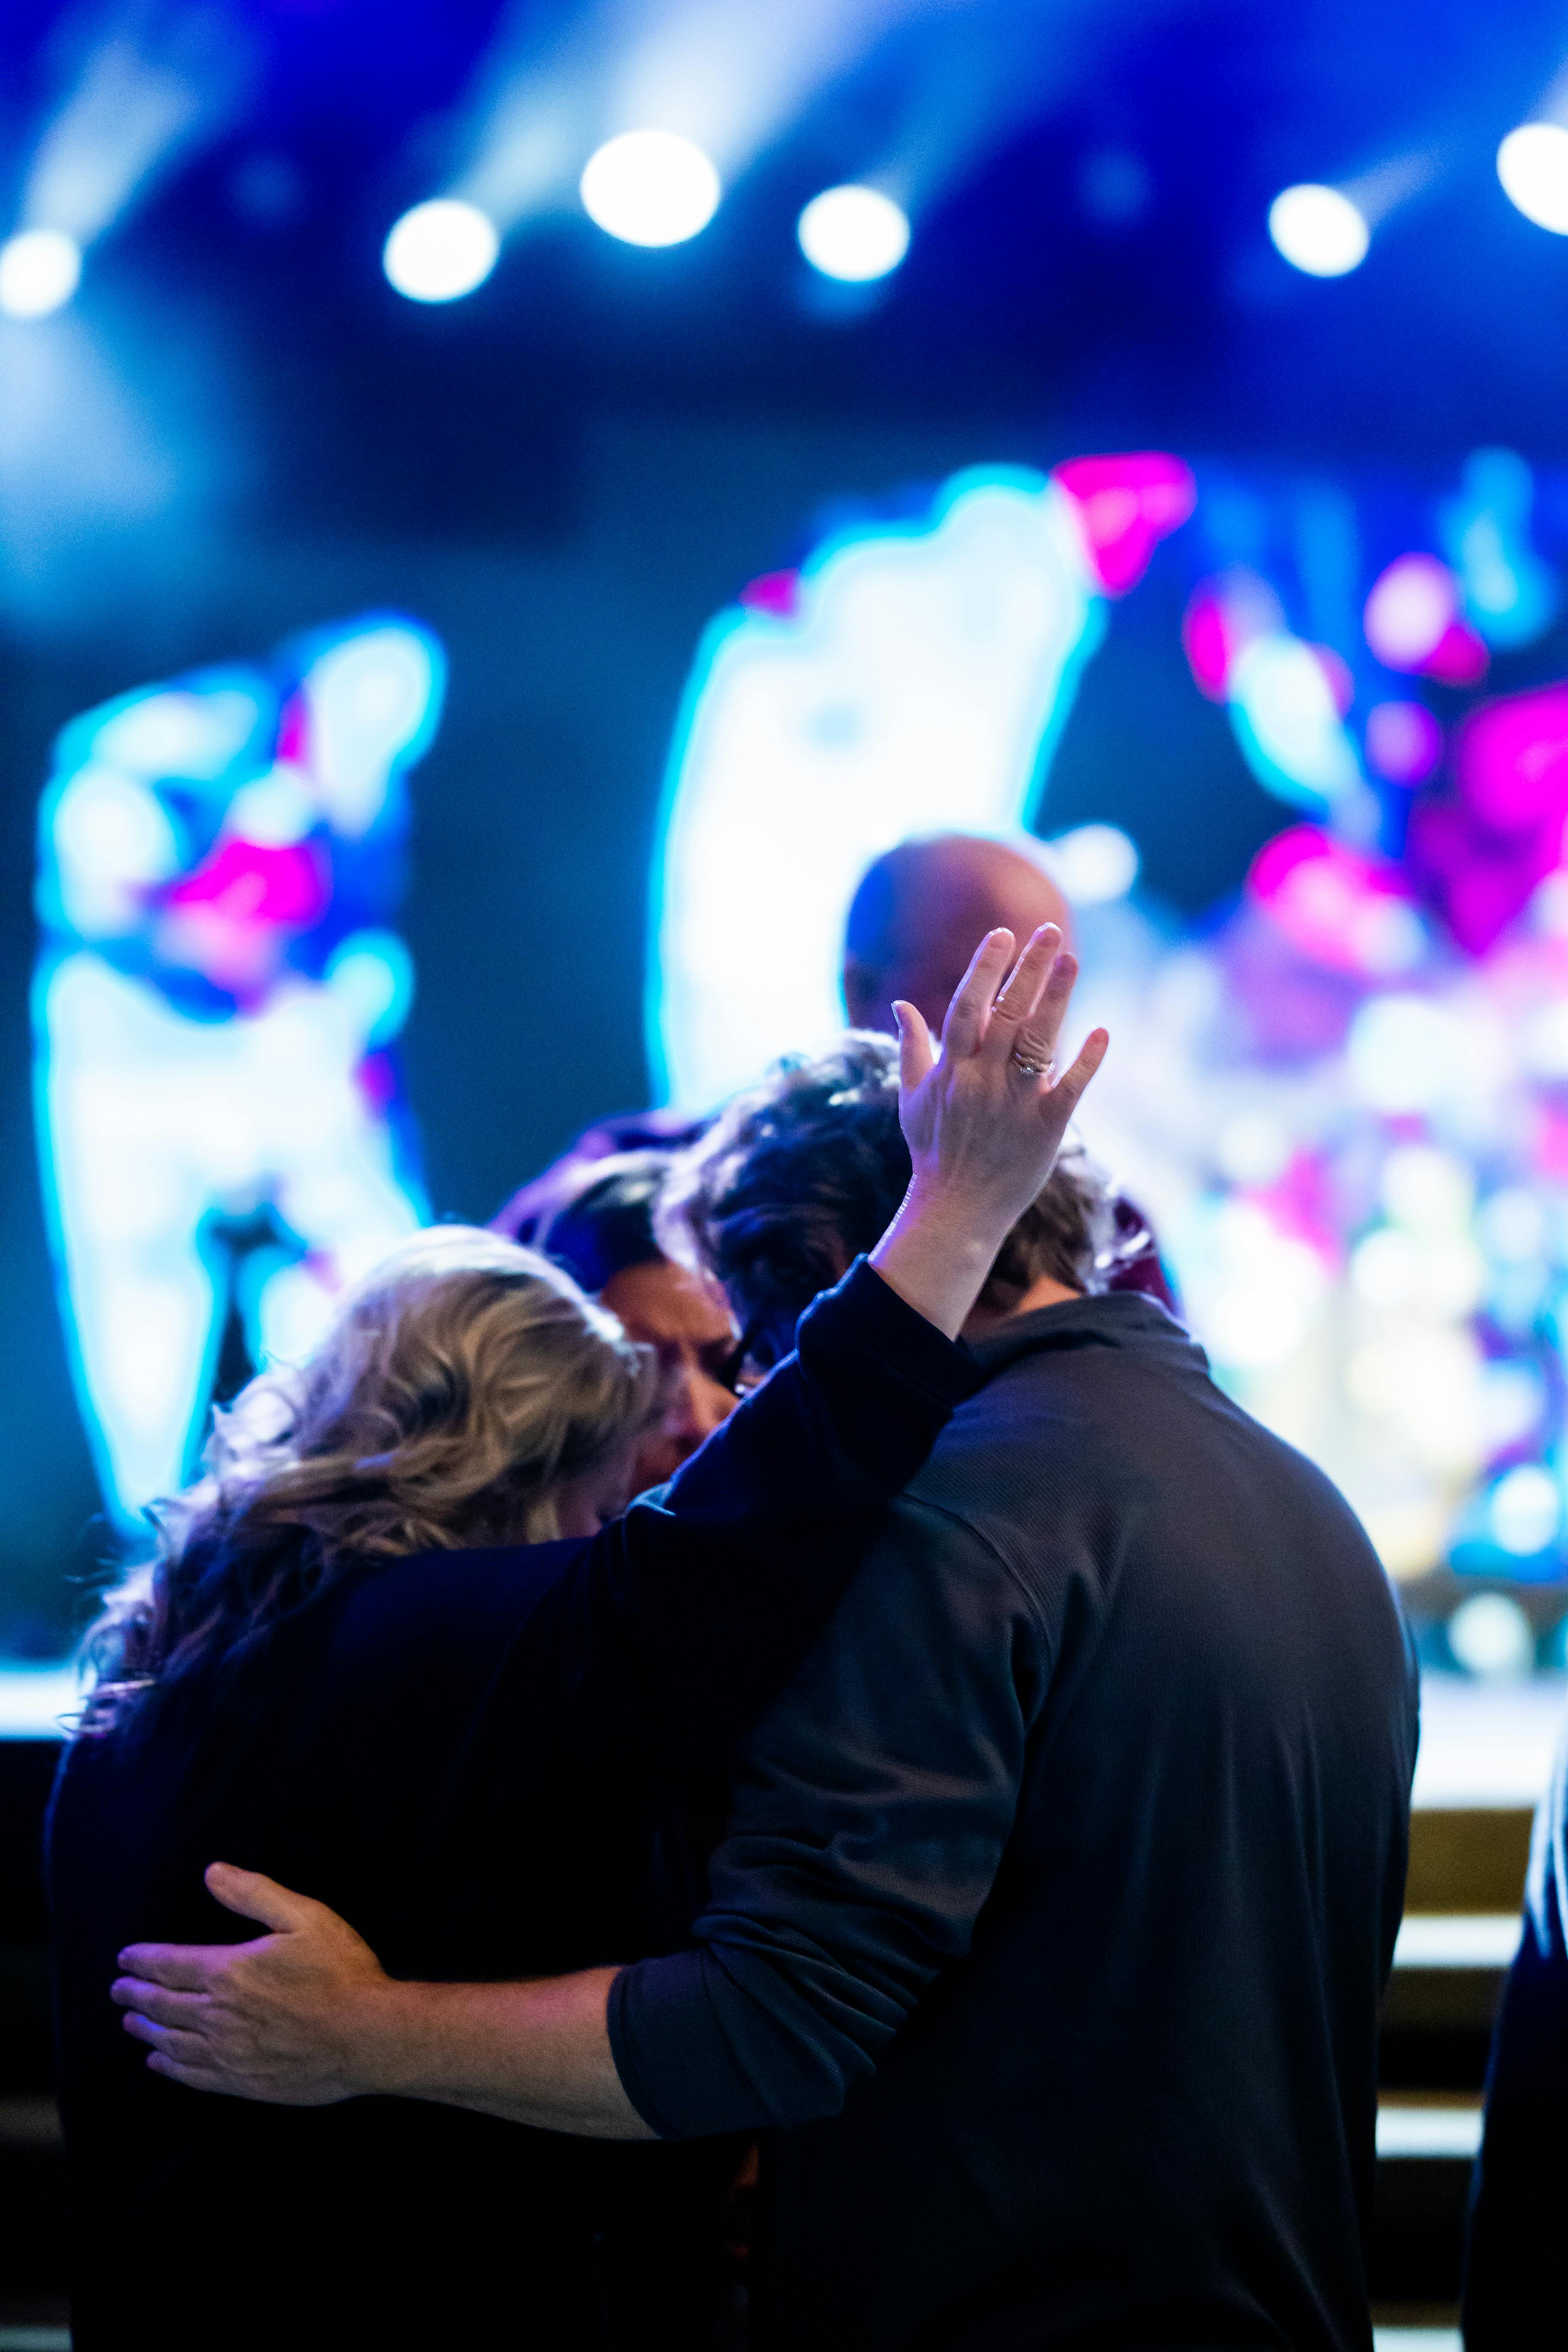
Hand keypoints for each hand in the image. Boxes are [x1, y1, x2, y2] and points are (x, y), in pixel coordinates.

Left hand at [111, 1862, 390, 2104]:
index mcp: (229, 1972)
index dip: (143, 1960)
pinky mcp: (242, 2081)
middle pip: (163, 2005)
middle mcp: (218, 2015)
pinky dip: (169, 2068)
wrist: (368, 2035)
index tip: (124, 1959)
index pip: (170, 1964)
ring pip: (172, 2042)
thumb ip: (255, 1893)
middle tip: (117, 1990)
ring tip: (130, 2022)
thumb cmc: (340, 1972)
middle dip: (136, 1994)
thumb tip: (213, 1872)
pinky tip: (159, 2064)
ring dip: (147, 2030)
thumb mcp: (305, 1916)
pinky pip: (193, 2075)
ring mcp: (228, 2053)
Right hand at [895, 922, 1106, 1235]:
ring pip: (1039, 1041)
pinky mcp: (1046, 1127)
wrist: (956, 1210)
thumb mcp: (912, 1098)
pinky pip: (1070, 1087)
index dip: (985, 968)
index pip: (967, 1007)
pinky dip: (1086, 1060)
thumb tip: (900, 1004)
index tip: (1002, 935)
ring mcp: (1015, 1103)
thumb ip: (911, 1047)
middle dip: (1027, 968)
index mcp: (951, 1070)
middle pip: (1008, 1013)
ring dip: (1056, 998)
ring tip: (1071, 959)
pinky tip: (1102, 1031)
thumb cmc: (934, 1150)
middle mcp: (982, 1081)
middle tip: (1047, 930)